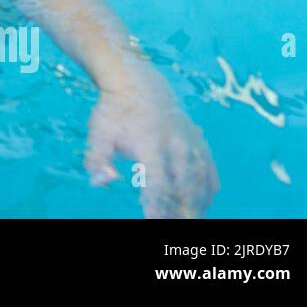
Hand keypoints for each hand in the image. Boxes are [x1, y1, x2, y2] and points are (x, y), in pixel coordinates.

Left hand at [84, 69, 218, 217]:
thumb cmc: (115, 112)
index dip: (156, 202)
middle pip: (184, 184)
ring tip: (190, 220)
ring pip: (201, 179)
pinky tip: (203, 205)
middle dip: (181, 209)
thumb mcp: (98, 132)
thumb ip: (96, 159)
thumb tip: (101, 182)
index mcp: (149, 143)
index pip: (157, 179)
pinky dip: (208, 190)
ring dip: (197, 204)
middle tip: (174, 224)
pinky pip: (210, 170)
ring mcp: (190, 142)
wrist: (138, 83)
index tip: (152, 218)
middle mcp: (174, 144)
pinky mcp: (199, 141)